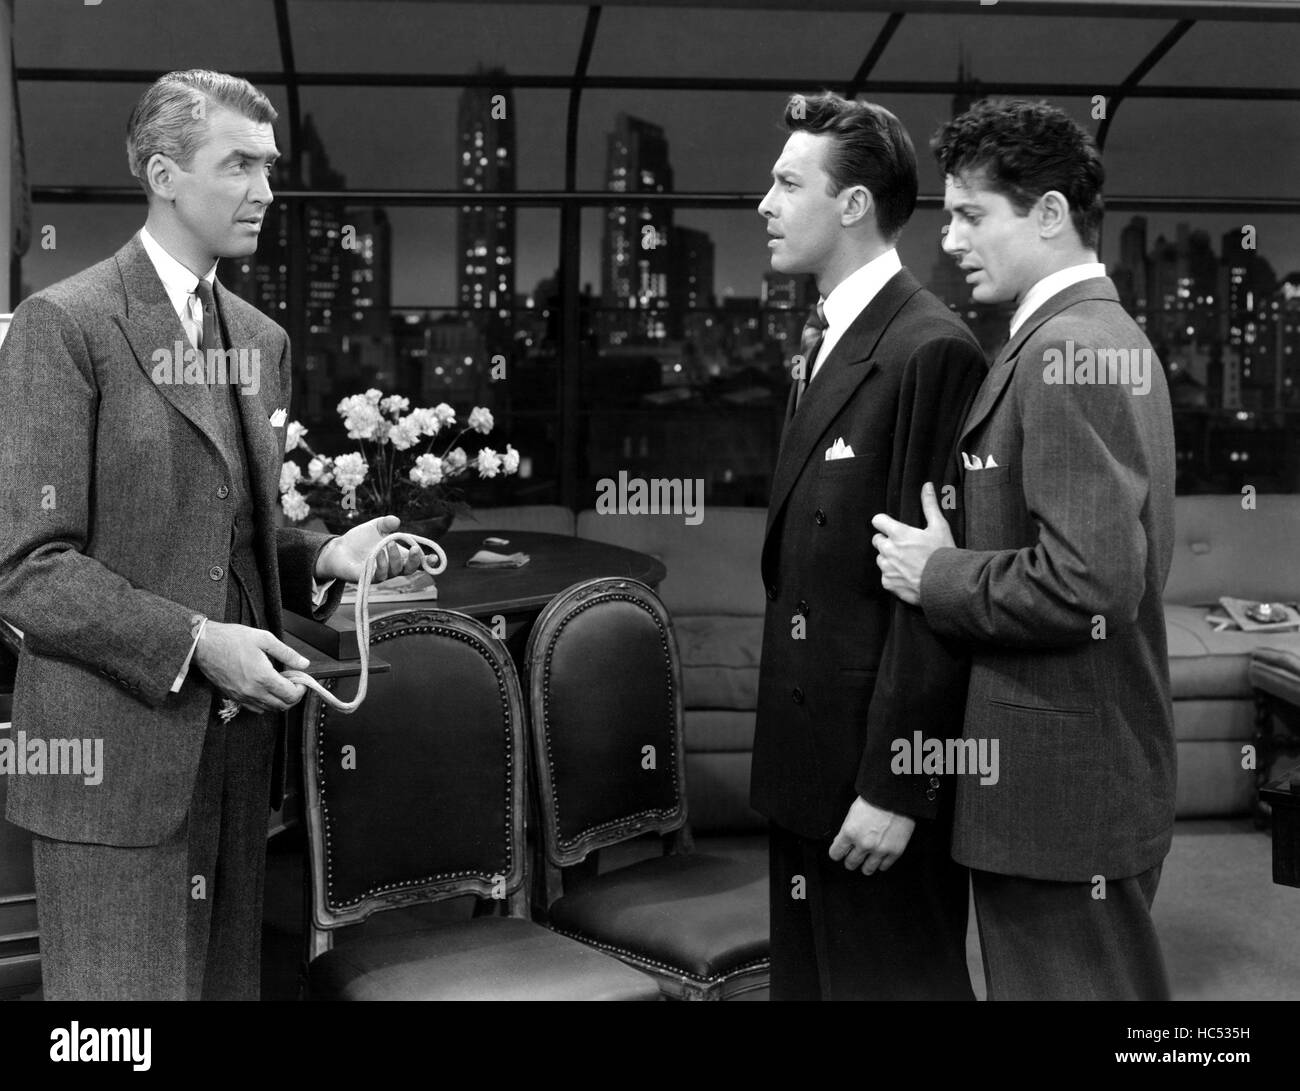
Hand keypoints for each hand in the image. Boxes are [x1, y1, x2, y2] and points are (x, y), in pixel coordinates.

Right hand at [193, 621, 310, 713]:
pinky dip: (265, 703)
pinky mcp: (233, 697)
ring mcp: (242, 696)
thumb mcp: (264, 639)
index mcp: (263, 677)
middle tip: (293, 682)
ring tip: (280, 683)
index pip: (291, 695)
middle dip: (293, 696)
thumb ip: (287, 653)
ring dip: (279, 700)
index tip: (301, 680)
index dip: (301, 689)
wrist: (203, 645)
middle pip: (282, 706)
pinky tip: (265, 689)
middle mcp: (253, 691)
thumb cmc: (231, 639)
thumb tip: (304, 663)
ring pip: (269, 709)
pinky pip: (255, 708)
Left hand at [314, 514, 426, 584]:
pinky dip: (382, 563)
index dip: (427, 562)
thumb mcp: (374, 527)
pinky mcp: (368, 578)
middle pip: (410, 569)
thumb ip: (386, 523)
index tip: (435, 558)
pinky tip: (378, 553)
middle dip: (415, 561)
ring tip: (389, 544)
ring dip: (395, 558)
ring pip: (396, 571)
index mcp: (398, 555)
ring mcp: (381, 574)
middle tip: (414, 549)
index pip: (417, 561)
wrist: (338, 549)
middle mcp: (393, 567)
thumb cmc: (359, 540)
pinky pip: (380, 575)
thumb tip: (396, 520)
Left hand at [828, 796, 915, 874]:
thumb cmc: (873, 799)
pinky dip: (881, 863)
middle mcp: (863, 844)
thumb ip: (847, 830)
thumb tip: (842, 843)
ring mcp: (880, 849)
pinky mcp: (895, 851)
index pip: (835, 854)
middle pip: (851, 864)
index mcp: (849, 832)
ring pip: (867, 869)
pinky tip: (880, 857)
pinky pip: (884, 867)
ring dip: (865, 866)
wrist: (895, 796)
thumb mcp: (852, 812)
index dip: (837, 853)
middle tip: (853, 857)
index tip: (840, 852)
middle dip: (850, 861)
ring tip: (866, 861)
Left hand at [870, 481, 954, 605]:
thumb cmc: (943, 554)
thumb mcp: (939, 527)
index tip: (890, 526)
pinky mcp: (888, 583)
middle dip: (887, 541)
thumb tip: (927, 486)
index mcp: (899, 534)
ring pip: (880, 558)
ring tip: (907, 562)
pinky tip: (907, 576)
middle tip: (904, 546)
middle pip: (877, 540)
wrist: (947, 584)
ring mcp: (887, 568)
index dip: (884, 522)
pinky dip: (893, 576)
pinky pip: (884, 576)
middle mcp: (889, 550)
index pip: (877, 521)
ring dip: (889, 558)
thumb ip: (929, 505)